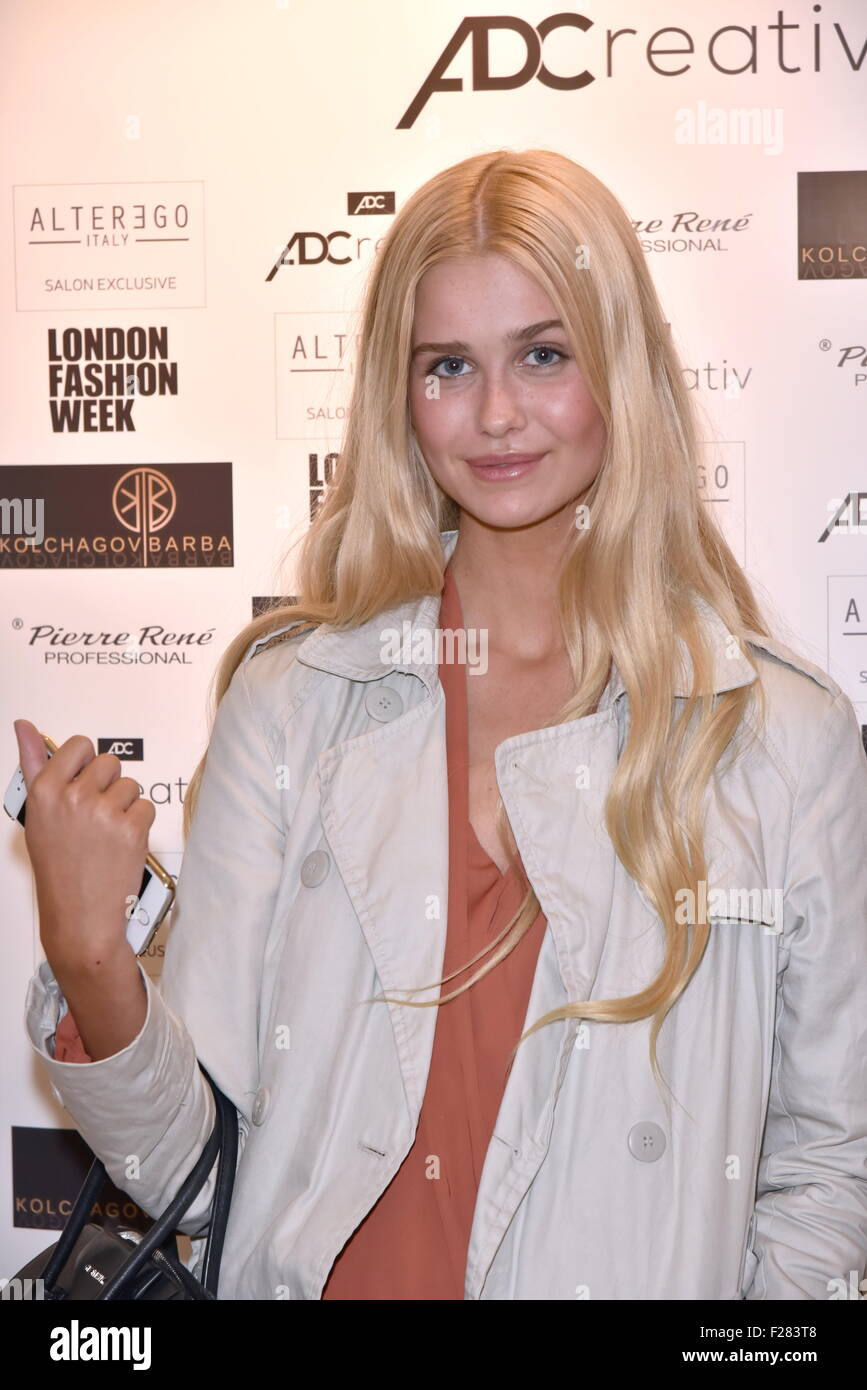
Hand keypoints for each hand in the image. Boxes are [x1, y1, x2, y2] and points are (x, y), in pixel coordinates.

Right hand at [12, 718, 155, 975]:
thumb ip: (35, 765)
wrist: (79, 917)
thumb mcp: (36, 816)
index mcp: (45, 790)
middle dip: (108, 786)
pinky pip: (147, 807)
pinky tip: (121, 845)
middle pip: (110, 763)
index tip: (84, 783)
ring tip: (107, 836)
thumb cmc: (57, 868)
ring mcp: (104, 812)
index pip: (80, 745)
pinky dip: (139, 825)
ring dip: (125, 807)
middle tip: (95, 817)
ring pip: (131, 786)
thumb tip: (24, 725)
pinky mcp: (131, 828)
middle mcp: (74, 796)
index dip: (87, 764)